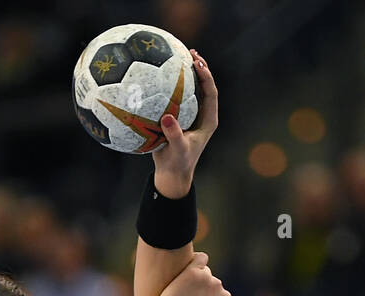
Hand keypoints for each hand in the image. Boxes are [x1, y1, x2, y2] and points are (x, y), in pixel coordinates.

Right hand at [153, 49, 217, 198]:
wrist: (171, 175)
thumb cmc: (178, 164)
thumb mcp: (177, 150)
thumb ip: (174, 135)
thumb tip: (167, 117)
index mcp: (208, 121)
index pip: (211, 93)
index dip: (207, 77)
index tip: (197, 64)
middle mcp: (201, 115)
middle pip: (203, 86)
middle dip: (199, 68)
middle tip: (190, 52)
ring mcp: (189, 116)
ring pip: (188, 90)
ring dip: (184, 74)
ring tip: (176, 55)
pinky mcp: (177, 118)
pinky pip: (173, 98)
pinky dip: (166, 86)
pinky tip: (153, 76)